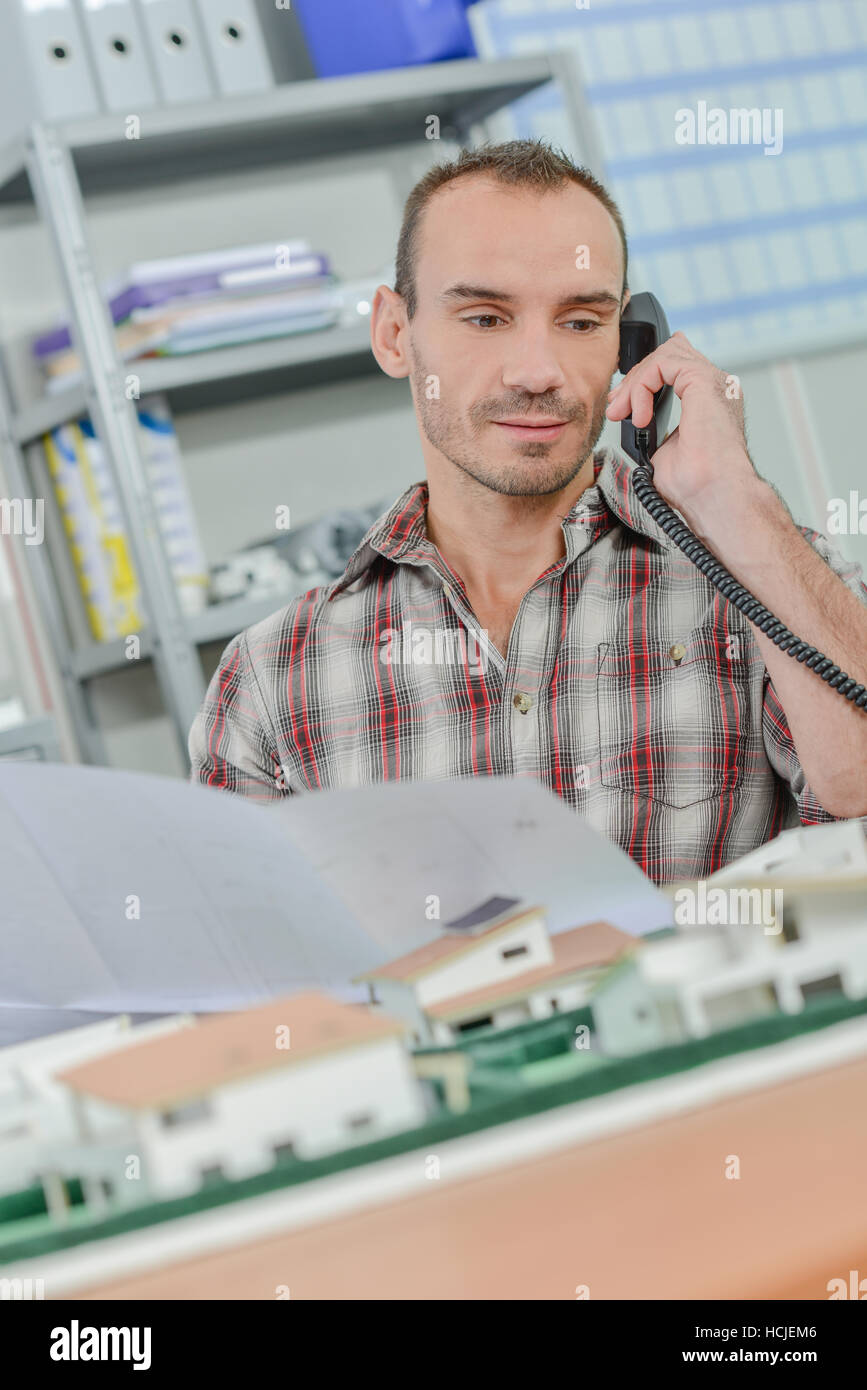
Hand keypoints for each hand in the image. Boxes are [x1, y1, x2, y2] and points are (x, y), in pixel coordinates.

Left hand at [605, 331, 759, 530]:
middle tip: (616, 407)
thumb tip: (635, 423)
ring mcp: (714, 381)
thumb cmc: (696, 485)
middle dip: (635, 377)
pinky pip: (663, 363)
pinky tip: (640, 414)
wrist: (712, 496)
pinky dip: (642, 386)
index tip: (620, 407)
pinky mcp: (704, 381)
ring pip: (664, 355)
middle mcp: (716, 385)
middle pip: (669, 354)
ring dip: (635, 381)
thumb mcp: (664, 450)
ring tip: (623, 411)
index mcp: (710, 399)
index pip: (675, 367)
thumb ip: (655, 428)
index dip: (643, 380)